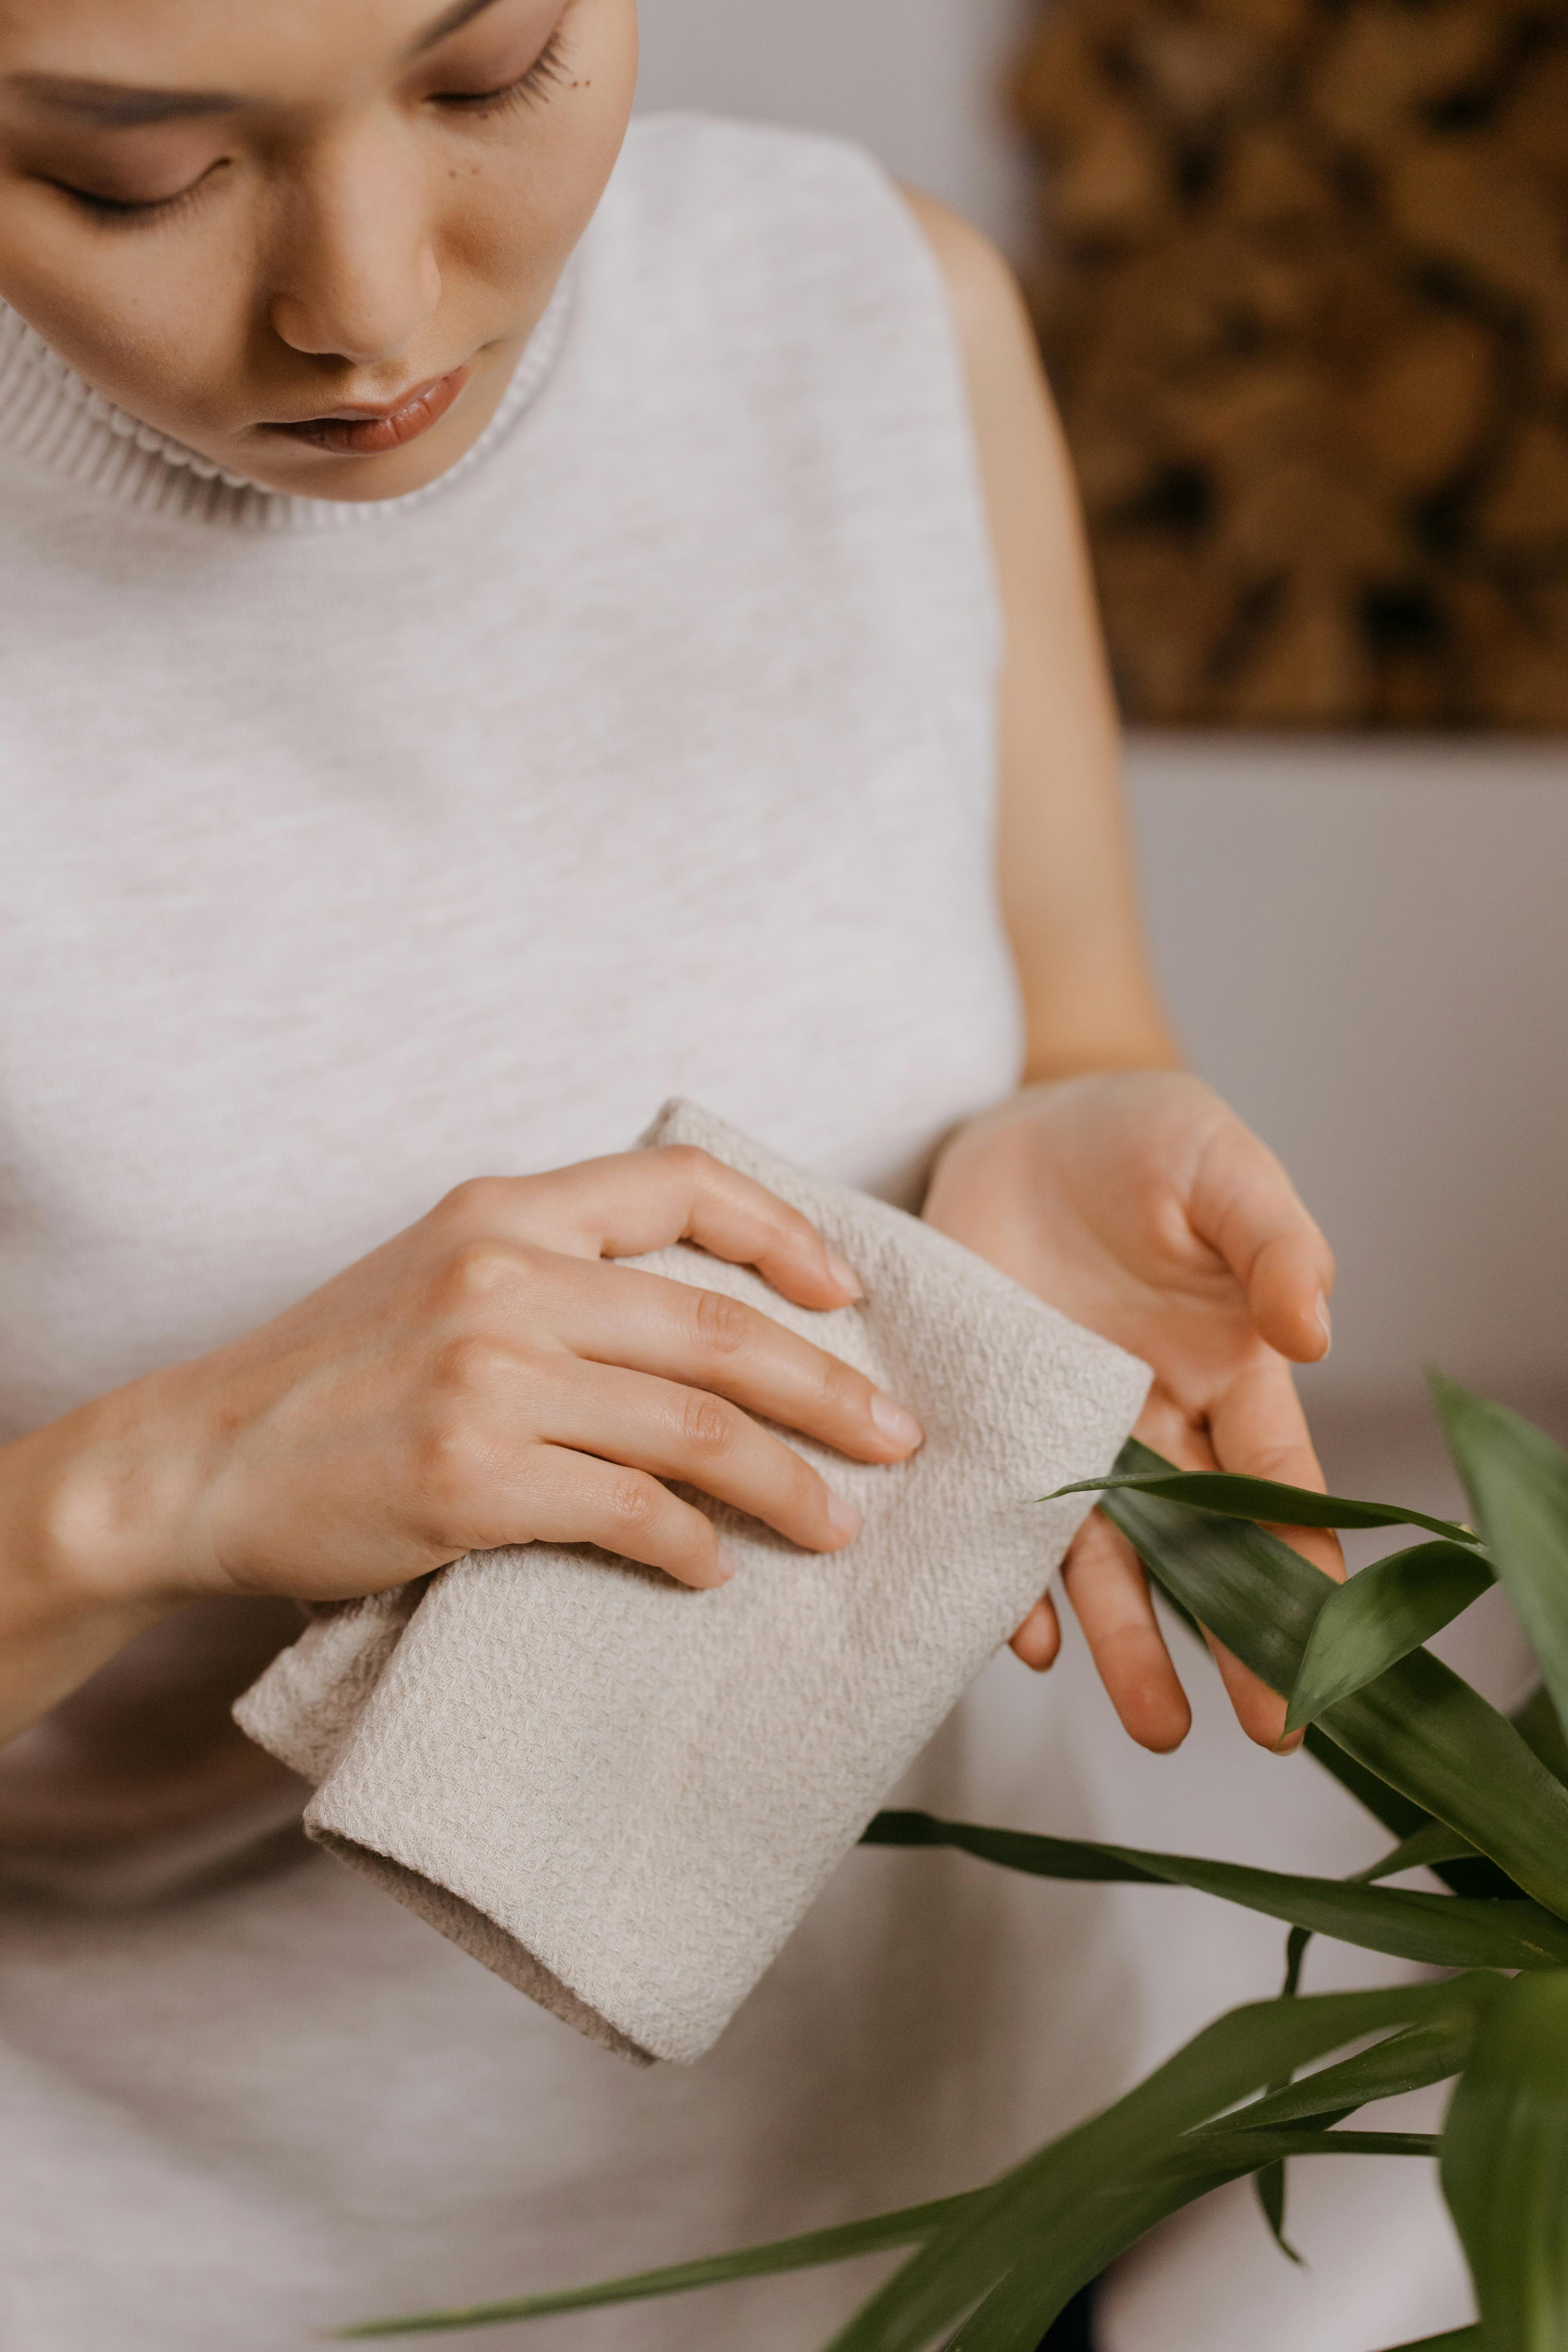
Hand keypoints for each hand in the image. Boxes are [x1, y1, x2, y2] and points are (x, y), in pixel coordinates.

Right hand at [21, 1148, 924, 1660]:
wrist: (198, 1460)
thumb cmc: (331, 1376)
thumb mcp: (437, 1274)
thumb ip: (551, 1271)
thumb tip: (699, 1324)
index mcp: (504, 1211)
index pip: (683, 1185)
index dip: (785, 1233)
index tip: (848, 1295)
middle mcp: (505, 1276)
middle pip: (719, 1329)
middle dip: (829, 1390)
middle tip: (896, 1439)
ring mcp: (488, 1376)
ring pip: (695, 1428)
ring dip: (786, 1484)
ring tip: (836, 1523)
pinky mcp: (472, 1477)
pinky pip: (630, 1511)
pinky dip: (691, 1544)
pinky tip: (714, 1567)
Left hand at [923, 1072, 1340, 1753]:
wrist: (1025, 1125)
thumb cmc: (1145, 1138)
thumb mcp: (1221, 1167)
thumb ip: (1273, 1243)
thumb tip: (1316, 1329)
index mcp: (1231, 1372)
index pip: (1280, 1485)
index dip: (1308, 1567)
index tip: (1328, 1652)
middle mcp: (1156, 1420)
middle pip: (1200, 1544)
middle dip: (1231, 1636)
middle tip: (1261, 1729)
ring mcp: (1069, 1427)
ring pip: (1107, 1553)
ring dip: (1129, 1637)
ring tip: (1157, 1723)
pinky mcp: (988, 1415)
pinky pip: (1003, 1512)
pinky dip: (1011, 1576)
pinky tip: (1025, 1637)